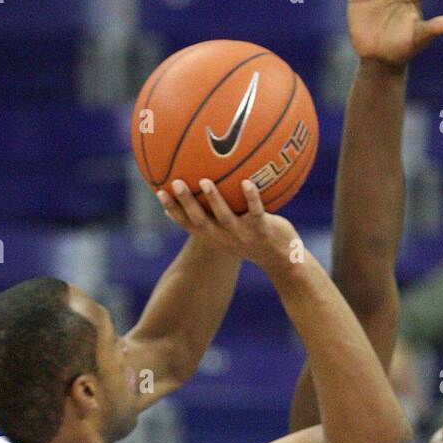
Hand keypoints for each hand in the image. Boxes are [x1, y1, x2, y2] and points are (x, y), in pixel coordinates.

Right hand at [157, 178, 302, 277]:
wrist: (283, 260)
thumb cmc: (254, 240)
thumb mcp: (230, 232)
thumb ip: (214, 217)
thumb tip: (206, 200)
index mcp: (215, 236)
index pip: (189, 223)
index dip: (174, 209)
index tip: (159, 192)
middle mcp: (225, 237)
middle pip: (201, 221)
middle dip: (187, 203)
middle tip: (176, 183)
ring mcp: (244, 234)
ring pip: (225, 217)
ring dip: (214, 200)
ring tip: (204, 182)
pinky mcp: (263, 230)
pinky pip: (256, 212)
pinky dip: (252, 198)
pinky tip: (247, 182)